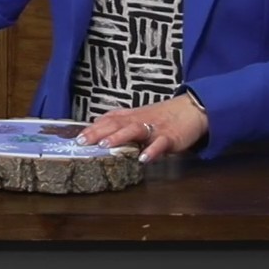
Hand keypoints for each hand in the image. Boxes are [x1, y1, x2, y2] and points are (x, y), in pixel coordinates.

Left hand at [76, 95, 208, 163]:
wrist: (191, 109)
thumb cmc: (162, 116)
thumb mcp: (139, 117)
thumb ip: (121, 123)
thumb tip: (98, 128)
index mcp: (131, 116)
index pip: (108, 120)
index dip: (93, 128)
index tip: (77, 136)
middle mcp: (139, 120)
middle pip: (116, 124)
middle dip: (98, 132)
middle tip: (82, 141)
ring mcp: (154, 128)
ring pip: (135, 130)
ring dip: (120, 137)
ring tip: (106, 145)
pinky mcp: (170, 137)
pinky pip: (160, 144)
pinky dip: (152, 151)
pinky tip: (143, 159)